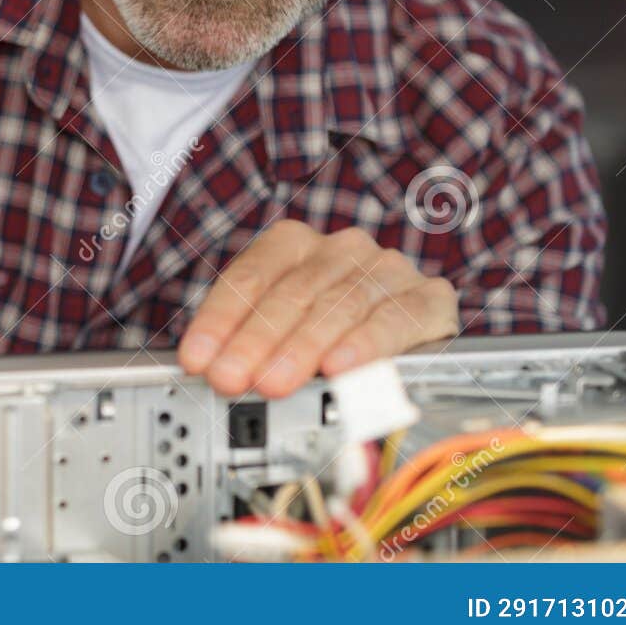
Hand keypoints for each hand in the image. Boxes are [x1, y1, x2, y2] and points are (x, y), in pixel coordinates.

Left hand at [178, 220, 457, 397]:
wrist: (416, 322)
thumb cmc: (337, 326)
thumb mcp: (285, 326)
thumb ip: (251, 341)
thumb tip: (208, 371)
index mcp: (295, 243)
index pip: (248, 277)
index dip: (218, 320)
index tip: (197, 358)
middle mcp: (341, 249)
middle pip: (290, 293)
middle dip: (254, 341)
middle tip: (230, 379)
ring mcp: (387, 269)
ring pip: (337, 306)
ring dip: (300, 349)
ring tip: (273, 381)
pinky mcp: (428, 298)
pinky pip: (392, 319)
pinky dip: (364, 345)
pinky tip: (340, 365)